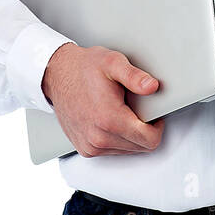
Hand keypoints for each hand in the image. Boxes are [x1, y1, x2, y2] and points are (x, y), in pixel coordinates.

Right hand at [40, 42, 164, 156]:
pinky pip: (112, 151)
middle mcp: (99, 138)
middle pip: (141, 147)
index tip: (153, 113)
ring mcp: (90, 147)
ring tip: (121, 111)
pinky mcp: (85, 149)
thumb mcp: (113, 63)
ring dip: (130, 135)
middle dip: (144, 129)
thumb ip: (135, 76)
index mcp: (109, 119)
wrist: (57, 75)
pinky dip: (117, 138)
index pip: (149, 140)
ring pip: (128, 150)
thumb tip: (152, 87)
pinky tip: (111, 120)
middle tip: (136, 108)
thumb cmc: (84, 68)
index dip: (157, 126)